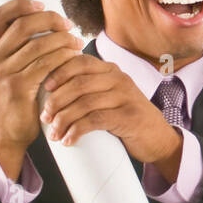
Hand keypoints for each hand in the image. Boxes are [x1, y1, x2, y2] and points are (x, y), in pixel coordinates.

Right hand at [0, 0, 83, 175]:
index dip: (22, 4)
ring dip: (63, 39)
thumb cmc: (12, 99)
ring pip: (39, 43)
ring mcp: (2, 72)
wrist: (3, 133)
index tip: (42, 4)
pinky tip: (74, 56)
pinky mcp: (17, 87)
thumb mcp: (4, 70)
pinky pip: (46, 64)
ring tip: (76, 41)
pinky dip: (64, 56)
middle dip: (50, 19)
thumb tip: (44, 24)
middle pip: (23, 24)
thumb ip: (14, 49)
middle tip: (68, 24)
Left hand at [40, 54, 182, 168]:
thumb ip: (91, 88)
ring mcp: (126, 97)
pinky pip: (95, 120)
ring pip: (84, 103)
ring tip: (54, 133)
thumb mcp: (111, 96)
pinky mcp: (129, 117)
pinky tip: (69, 139)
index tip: (45, 89)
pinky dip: (77, 130)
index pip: (80, 62)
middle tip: (44, 117)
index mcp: (112, 71)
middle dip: (56, 101)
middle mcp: (120, 80)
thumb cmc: (127, 118)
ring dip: (63, 120)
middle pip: (78, 84)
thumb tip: (51, 93)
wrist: (158, 139)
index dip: (59, 73)